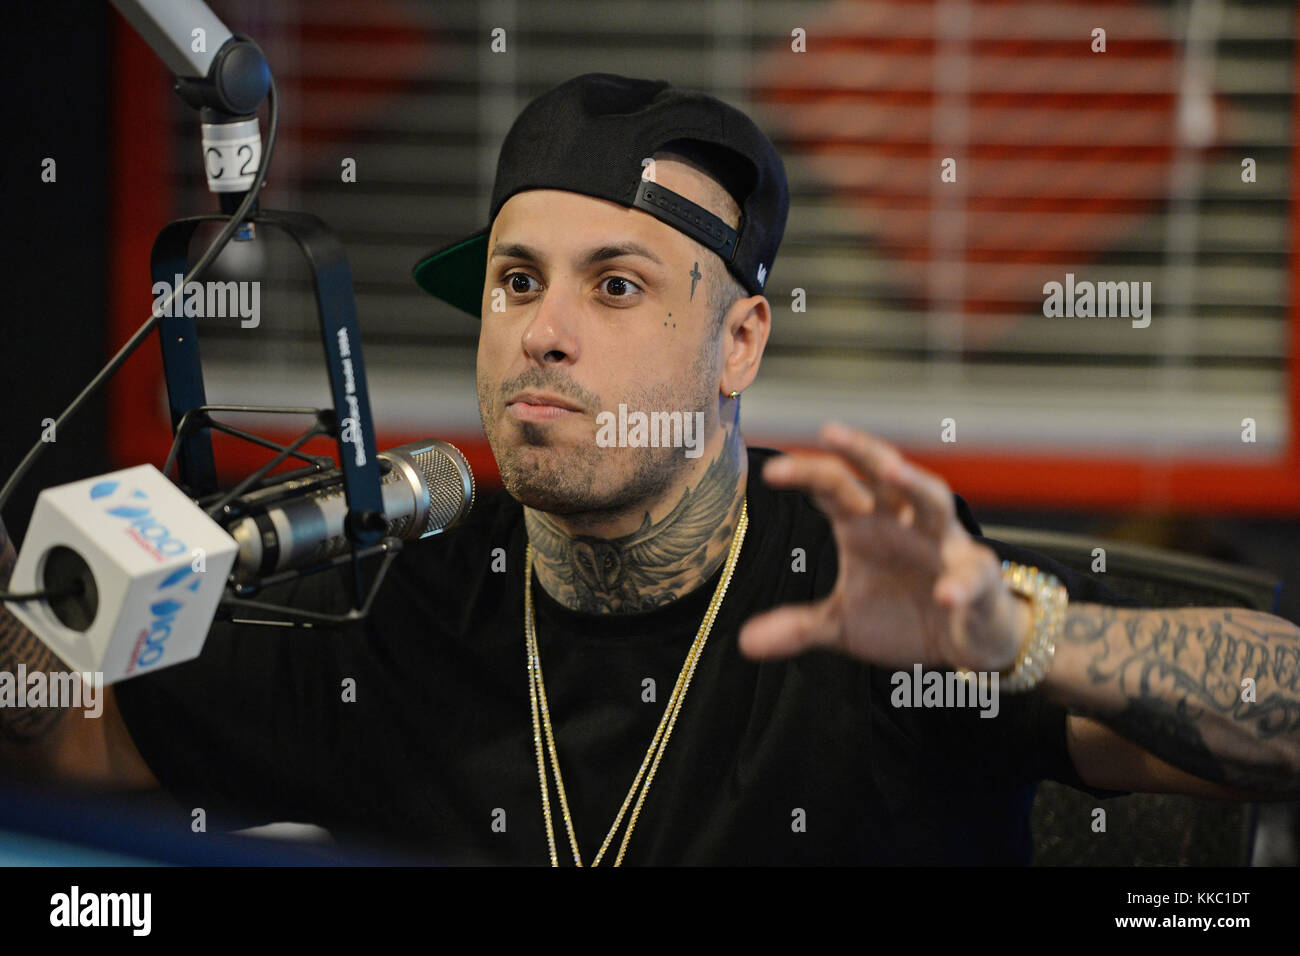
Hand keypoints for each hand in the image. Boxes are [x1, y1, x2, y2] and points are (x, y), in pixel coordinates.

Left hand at [738, 422, 1029, 671]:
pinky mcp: (978, 577)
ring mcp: (945, 545)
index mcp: (867, 523)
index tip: (772, 474)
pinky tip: (946, 594)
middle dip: (859, 451)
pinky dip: (960, 583)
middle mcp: (905, 521)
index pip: (833, 485)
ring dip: (914, 483)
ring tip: (893, 471)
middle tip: (830, 432)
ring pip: (933, 500)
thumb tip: (744, 643)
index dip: (805, 475)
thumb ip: (798, 627)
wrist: (968, 638)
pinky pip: (971, 574)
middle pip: (882, 474)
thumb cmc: (906, 614)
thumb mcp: (843, 624)